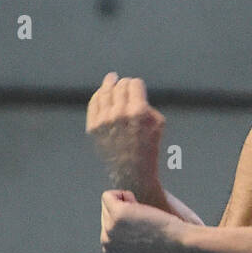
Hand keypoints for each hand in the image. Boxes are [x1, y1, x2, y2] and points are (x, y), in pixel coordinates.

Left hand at [86, 73, 165, 197]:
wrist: (131, 172)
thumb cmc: (148, 147)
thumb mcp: (158, 123)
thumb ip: (147, 104)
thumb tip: (133, 91)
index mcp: (138, 111)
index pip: (134, 83)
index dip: (137, 84)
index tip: (137, 87)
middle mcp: (119, 113)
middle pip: (120, 85)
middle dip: (124, 84)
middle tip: (125, 86)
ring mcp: (104, 120)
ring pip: (105, 91)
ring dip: (110, 85)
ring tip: (111, 79)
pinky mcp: (93, 127)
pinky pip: (94, 103)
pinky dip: (99, 96)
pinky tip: (103, 93)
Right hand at [100, 190, 182, 252]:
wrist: (176, 241)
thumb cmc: (163, 241)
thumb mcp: (137, 243)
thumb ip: (124, 236)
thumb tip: (120, 223)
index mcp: (109, 249)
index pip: (106, 223)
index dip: (124, 219)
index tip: (140, 226)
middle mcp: (106, 241)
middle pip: (105, 212)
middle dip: (124, 209)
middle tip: (144, 219)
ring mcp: (110, 228)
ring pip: (107, 203)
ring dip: (125, 202)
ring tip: (142, 214)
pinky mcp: (117, 214)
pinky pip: (108, 196)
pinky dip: (122, 194)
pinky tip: (138, 203)